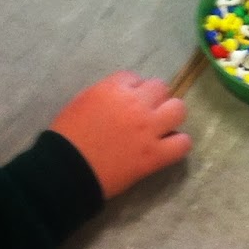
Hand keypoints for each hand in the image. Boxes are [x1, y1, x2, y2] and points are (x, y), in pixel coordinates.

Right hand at [51, 71, 189, 199]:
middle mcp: (136, 104)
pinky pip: (182, 143)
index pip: (135, 77)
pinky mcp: (155, 155)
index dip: (132, 89)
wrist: (66, 171)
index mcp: (113, 89)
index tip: (127, 101)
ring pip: (178, 110)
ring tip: (161, 127)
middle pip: (161, 87)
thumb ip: (105, 94)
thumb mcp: (82, 102)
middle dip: (154, 98)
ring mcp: (148, 129)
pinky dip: (178, 144)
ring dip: (170, 116)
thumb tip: (121, 96)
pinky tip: (167, 148)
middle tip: (145, 113)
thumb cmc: (67, 137)